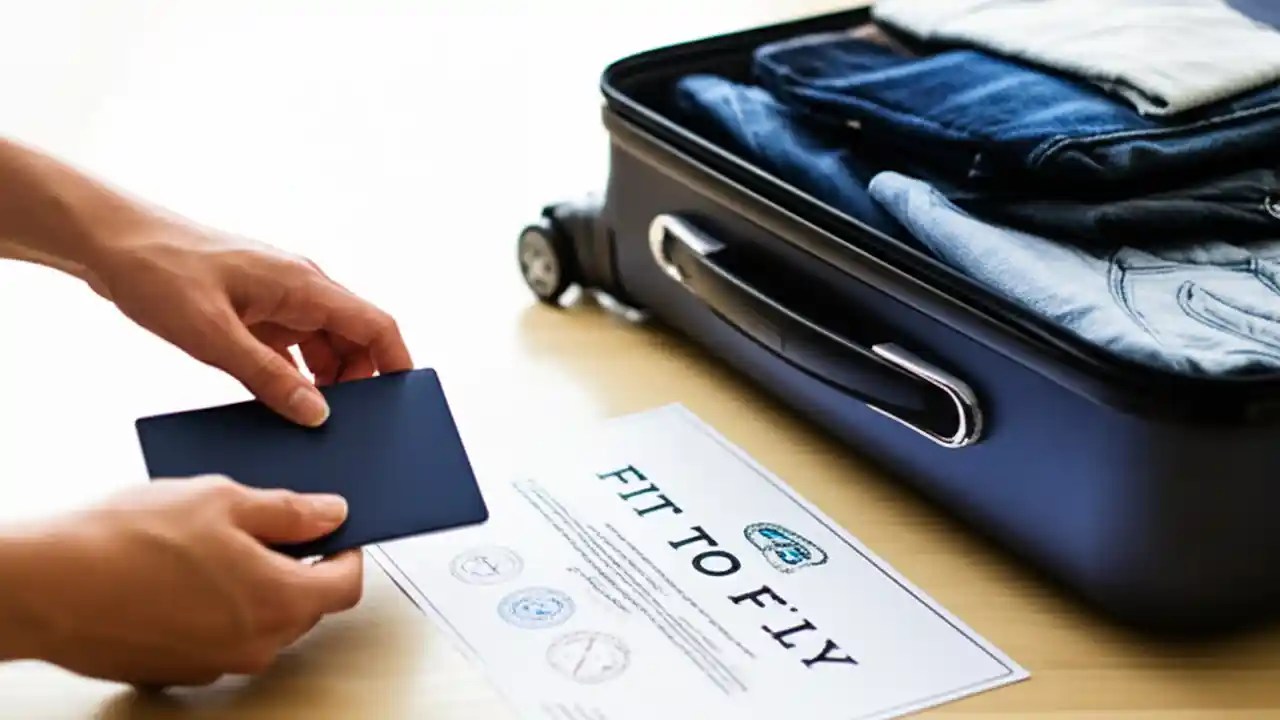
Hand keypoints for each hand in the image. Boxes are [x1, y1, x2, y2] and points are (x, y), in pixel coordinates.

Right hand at [0, 476, 361, 685]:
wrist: (48, 586)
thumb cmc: (128, 540)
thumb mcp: (223, 500)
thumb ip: (289, 511)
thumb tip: (331, 514)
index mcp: (279, 601)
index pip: (346, 585)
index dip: (347, 552)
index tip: (337, 531)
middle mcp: (255, 644)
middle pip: (306, 607)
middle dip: (300, 567)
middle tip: (270, 528)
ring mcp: (216, 664)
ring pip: (261, 624)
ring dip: (256, 588)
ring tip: (215, 545)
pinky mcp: (179, 670)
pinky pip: (218, 637)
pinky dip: (216, 609)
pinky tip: (183, 575)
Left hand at [85, 212, 412, 425]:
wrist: (109, 241)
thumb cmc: (159, 272)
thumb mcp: (214, 336)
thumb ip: (270, 378)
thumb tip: (317, 414)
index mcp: (303, 284)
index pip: (375, 324)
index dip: (395, 364)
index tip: (401, 403)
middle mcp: (299, 289)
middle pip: (354, 340)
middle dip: (358, 383)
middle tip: (348, 426)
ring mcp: (277, 300)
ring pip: (323, 346)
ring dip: (324, 382)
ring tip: (314, 422)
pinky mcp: (253, 311)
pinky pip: (290, 349)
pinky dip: (292, 376)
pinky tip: (280, 404)